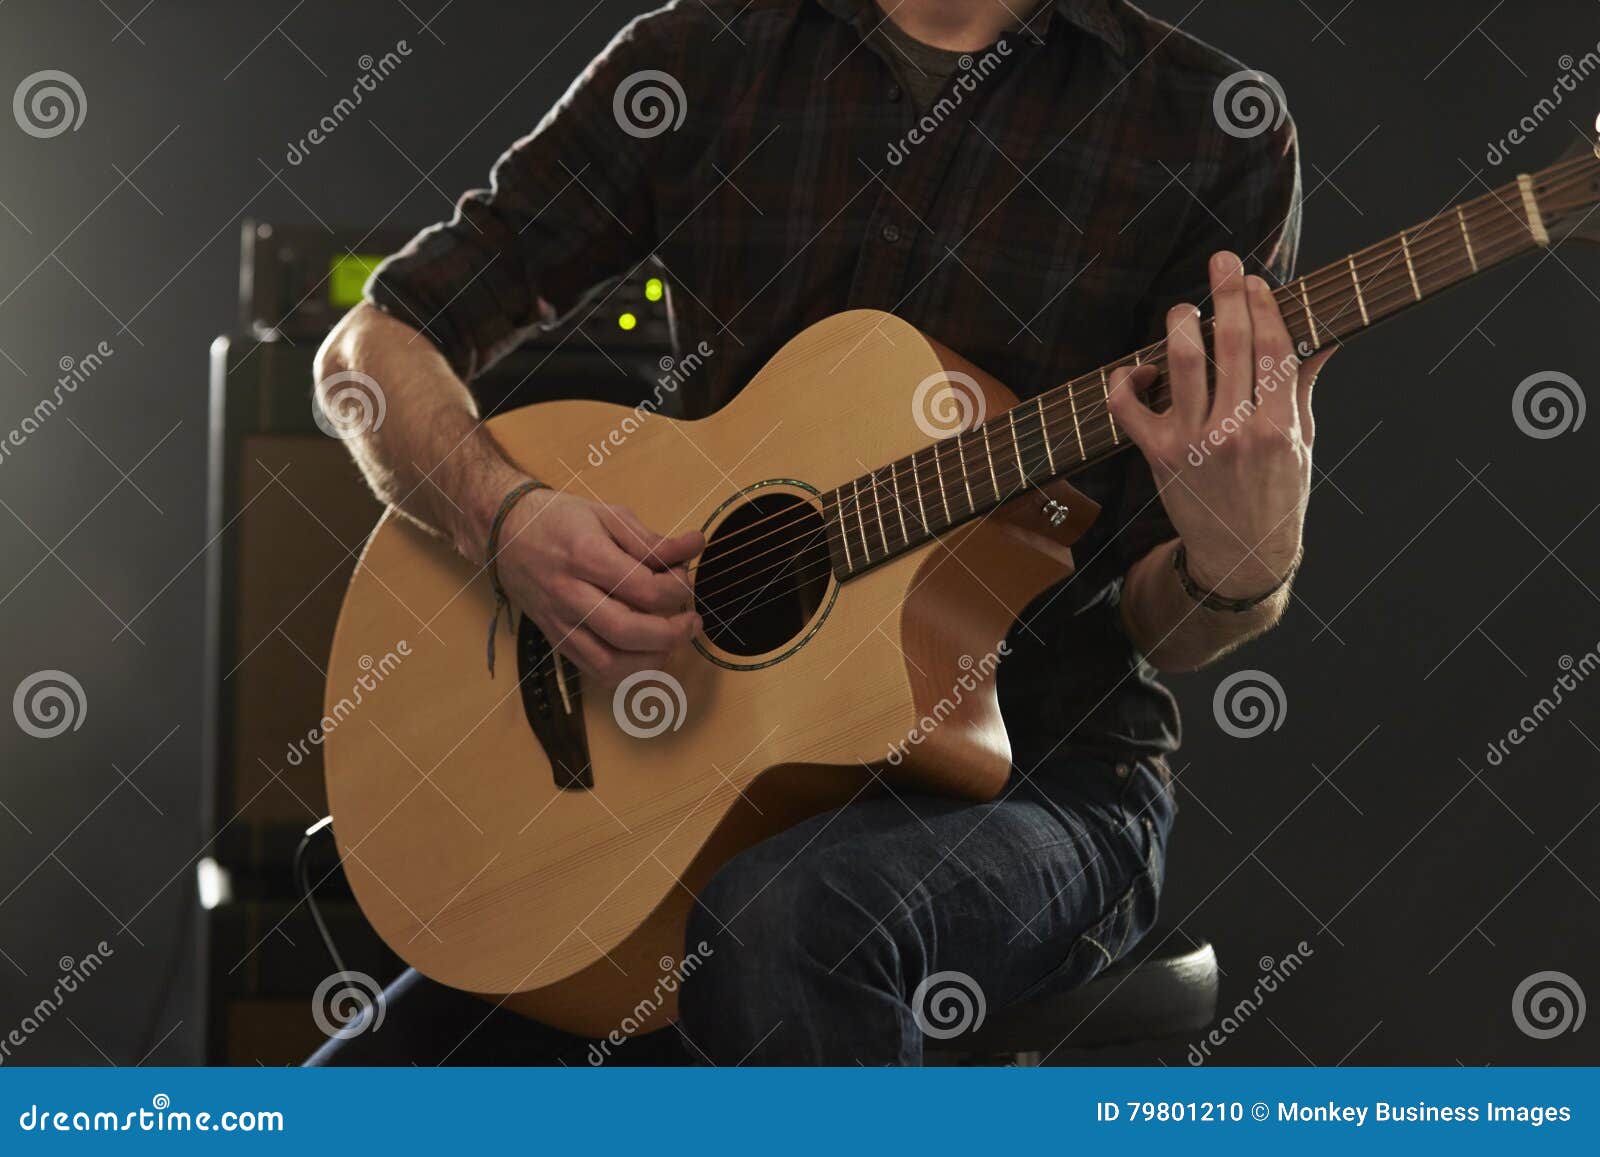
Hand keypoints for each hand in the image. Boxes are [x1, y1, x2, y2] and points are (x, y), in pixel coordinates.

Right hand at [490, 487, 703, 684]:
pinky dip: (628, 673)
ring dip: (651, 661)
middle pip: (626, 631)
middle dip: (671, 634)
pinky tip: (646, 655)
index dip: (676, 590)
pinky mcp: (556, 640)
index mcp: (585, 555)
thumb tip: (696, 544)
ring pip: (609, 663)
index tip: (685, 581)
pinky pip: (595, 671)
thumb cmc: (560, 520)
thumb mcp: (608, 515)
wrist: (505, 533)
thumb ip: (653, 539)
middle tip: (692, 622)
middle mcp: (569, 593)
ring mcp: (560, 622)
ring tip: (673, 642)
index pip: (642, 587)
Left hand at [1107, 250, 1334, 597]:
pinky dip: (1125, 381)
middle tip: (1221, 260)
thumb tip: (1324, 336)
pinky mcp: (1157, 456)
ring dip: (1179, 326)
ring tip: (1184, 308)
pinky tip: (1140, 368)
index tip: (1255, 280)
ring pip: (1181, 365)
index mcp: (1279, 427)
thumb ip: (1303, 386)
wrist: (1240, 557)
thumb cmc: (1277, 495)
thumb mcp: (1303, 442)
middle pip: (1231, 345)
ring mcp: (1194, 444)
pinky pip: (1128, 408)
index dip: (1263, 306)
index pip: (1273, 349)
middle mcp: (1237, 432)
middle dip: (1226, 295)